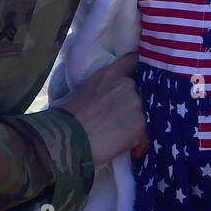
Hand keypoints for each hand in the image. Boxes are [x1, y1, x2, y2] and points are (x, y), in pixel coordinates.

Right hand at [58, 53, 146, 167]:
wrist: (67, 136)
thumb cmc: (66, 117)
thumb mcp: (82, 91)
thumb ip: (100, 90)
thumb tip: (101, 100)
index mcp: (110, 73)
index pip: (133, 60)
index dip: (138, 69)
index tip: (139, 76)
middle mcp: (127, 84)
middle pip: (140, 95)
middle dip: (133, 108)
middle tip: (119, 122)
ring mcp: (136, 103)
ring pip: (143, 117)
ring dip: (135, 127)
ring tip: (118, 139)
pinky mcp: (140, 124)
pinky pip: (144, 136)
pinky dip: (137, 145)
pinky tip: (124, 150)